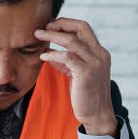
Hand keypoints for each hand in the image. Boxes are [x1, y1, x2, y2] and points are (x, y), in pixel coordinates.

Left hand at [34, 18, 117, 137]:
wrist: (97, 115)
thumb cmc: (86, 96)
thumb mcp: (76, 74)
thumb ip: (66, 63)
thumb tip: (49, 53)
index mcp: (99, 52)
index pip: (84, 28)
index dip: (67, 24)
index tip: (51, 26)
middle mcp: (99, 54)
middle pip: (81, 28)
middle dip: (61, 24)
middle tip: (43, 27)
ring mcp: (94, 63)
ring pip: (72, 41)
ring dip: (52, 36)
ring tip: (37, 36)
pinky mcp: (86, 73)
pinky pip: (67, 57)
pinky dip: (53, 55)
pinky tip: (43, 56)